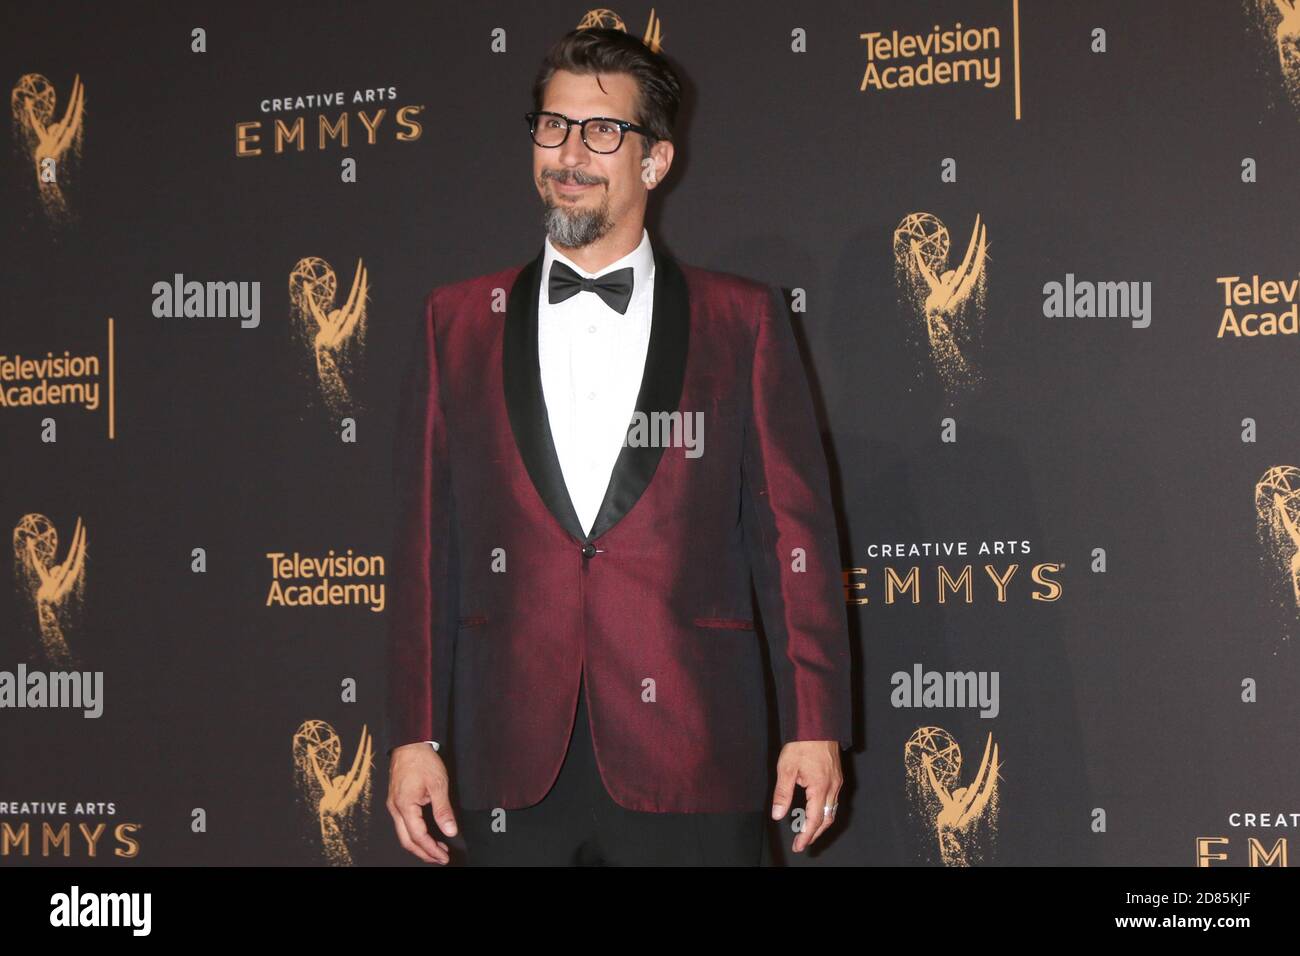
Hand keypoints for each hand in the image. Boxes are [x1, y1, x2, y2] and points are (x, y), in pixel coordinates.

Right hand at [386, 743, 457, 863]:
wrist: (410, 743)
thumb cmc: (422, 760)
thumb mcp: (438, 785)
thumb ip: (443, 811)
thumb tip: (450, 831)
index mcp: (404, 806)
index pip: (418, 836)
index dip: (432, 850)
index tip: (444, 857)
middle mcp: (395, 808)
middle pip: (407, 841)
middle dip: (424, 853)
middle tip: (440, 858)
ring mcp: (393, 805)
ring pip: (403, 834)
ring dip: (419, 844)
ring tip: (437, 849)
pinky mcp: (396, 801)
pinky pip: (403, 824)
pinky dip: (414, 834)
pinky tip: (427, 834)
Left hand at [770, 740, 842, 852]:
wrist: (818, 724)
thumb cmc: (802, 743)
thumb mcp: (786, 768)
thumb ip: (783, 793)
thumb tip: (778, 815)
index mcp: (820, 788)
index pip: (814, 820)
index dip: (806, 836)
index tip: (799, 846)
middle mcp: (832, 787)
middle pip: (827, 819)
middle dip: (815, 834)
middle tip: (802, 843)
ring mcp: (837, 782)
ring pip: (832, 811)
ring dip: (820, 823)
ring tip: (808, 831)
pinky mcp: (837, 776)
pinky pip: (833, 800)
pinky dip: (825, 811)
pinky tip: (815, 810)